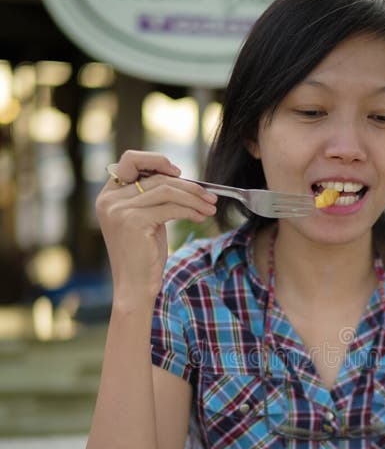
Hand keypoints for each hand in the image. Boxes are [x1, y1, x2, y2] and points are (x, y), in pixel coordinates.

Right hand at [96, 150, 217, 309]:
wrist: (135, 287)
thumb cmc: (143, 256)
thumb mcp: (146, 220)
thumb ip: (152, 197)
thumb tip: (179, 177)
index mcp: (108, 195)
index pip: (130, 161)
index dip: (156, 161)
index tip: (179, 173)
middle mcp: (109, 199)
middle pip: (156, 178)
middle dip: (188, 186)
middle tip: (210, 196)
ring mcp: (119, 209)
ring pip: (167, 190)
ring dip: (194, 198)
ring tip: (210, 208)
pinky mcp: (133, 221)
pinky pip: (171, 207)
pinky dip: (190, 210)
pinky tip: (201, 217)